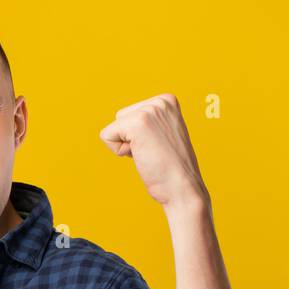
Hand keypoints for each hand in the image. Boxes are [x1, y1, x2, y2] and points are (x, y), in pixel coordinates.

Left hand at [99, 94, 207, 209]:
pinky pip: (107, 136)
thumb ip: (150, 125)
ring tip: (150, 154)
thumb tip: (129, 129)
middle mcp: (160, 102)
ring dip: (125, 146)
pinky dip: (118, 151)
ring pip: (114, 128)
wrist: (182, 188)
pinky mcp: (137, 123)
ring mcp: (149, 110)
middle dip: (130, 140)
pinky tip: (142, 156)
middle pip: (120, 119)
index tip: (158, 147)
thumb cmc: (171, 169)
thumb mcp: (164, 136)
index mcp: (167, 101)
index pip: (130, 114)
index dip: (138, 137)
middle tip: (154, 152)